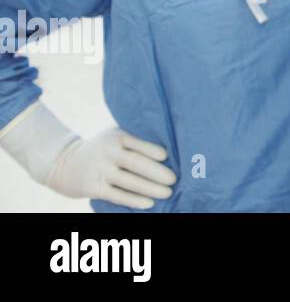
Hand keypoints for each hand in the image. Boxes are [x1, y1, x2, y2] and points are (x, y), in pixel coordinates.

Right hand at [0, 102, 175, 209]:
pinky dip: (134, 200)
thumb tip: (168, 152)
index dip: (153, 150)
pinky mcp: (94, 188)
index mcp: (117, 137)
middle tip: (174, 179)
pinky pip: (117, 195)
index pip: (139, 144)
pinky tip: (148, 203)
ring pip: (129, 182)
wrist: (63, 162)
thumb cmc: (101, 148)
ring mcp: (100, 171)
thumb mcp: (113, 136)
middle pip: (136, 164)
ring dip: (151, 188)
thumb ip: (134, 140)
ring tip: (167, 192)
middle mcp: (108, 153)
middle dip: (157, 172)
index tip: (168, 157)